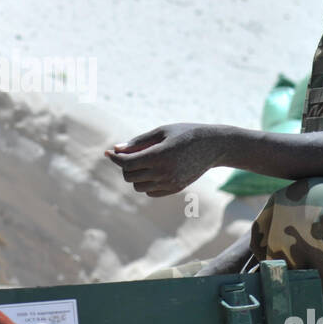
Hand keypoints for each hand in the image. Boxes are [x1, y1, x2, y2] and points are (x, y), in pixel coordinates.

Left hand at [104, 124, 218, 196]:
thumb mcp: (161, 132)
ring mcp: (170, 183)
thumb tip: (116, 149)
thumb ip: (138, 142)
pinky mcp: (175, 189)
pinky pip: (151, 192)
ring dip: (135, 175)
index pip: (127, 163)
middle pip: (130, 176)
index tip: (109, 152)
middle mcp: (164, 172)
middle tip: (129, 154)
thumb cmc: (185, 133)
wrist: (213, 146)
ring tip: (143, 162)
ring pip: (138, 186)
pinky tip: (153, 171)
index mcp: (159, 156)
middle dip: (125, 166)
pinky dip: (146, 183)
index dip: (115, 158)